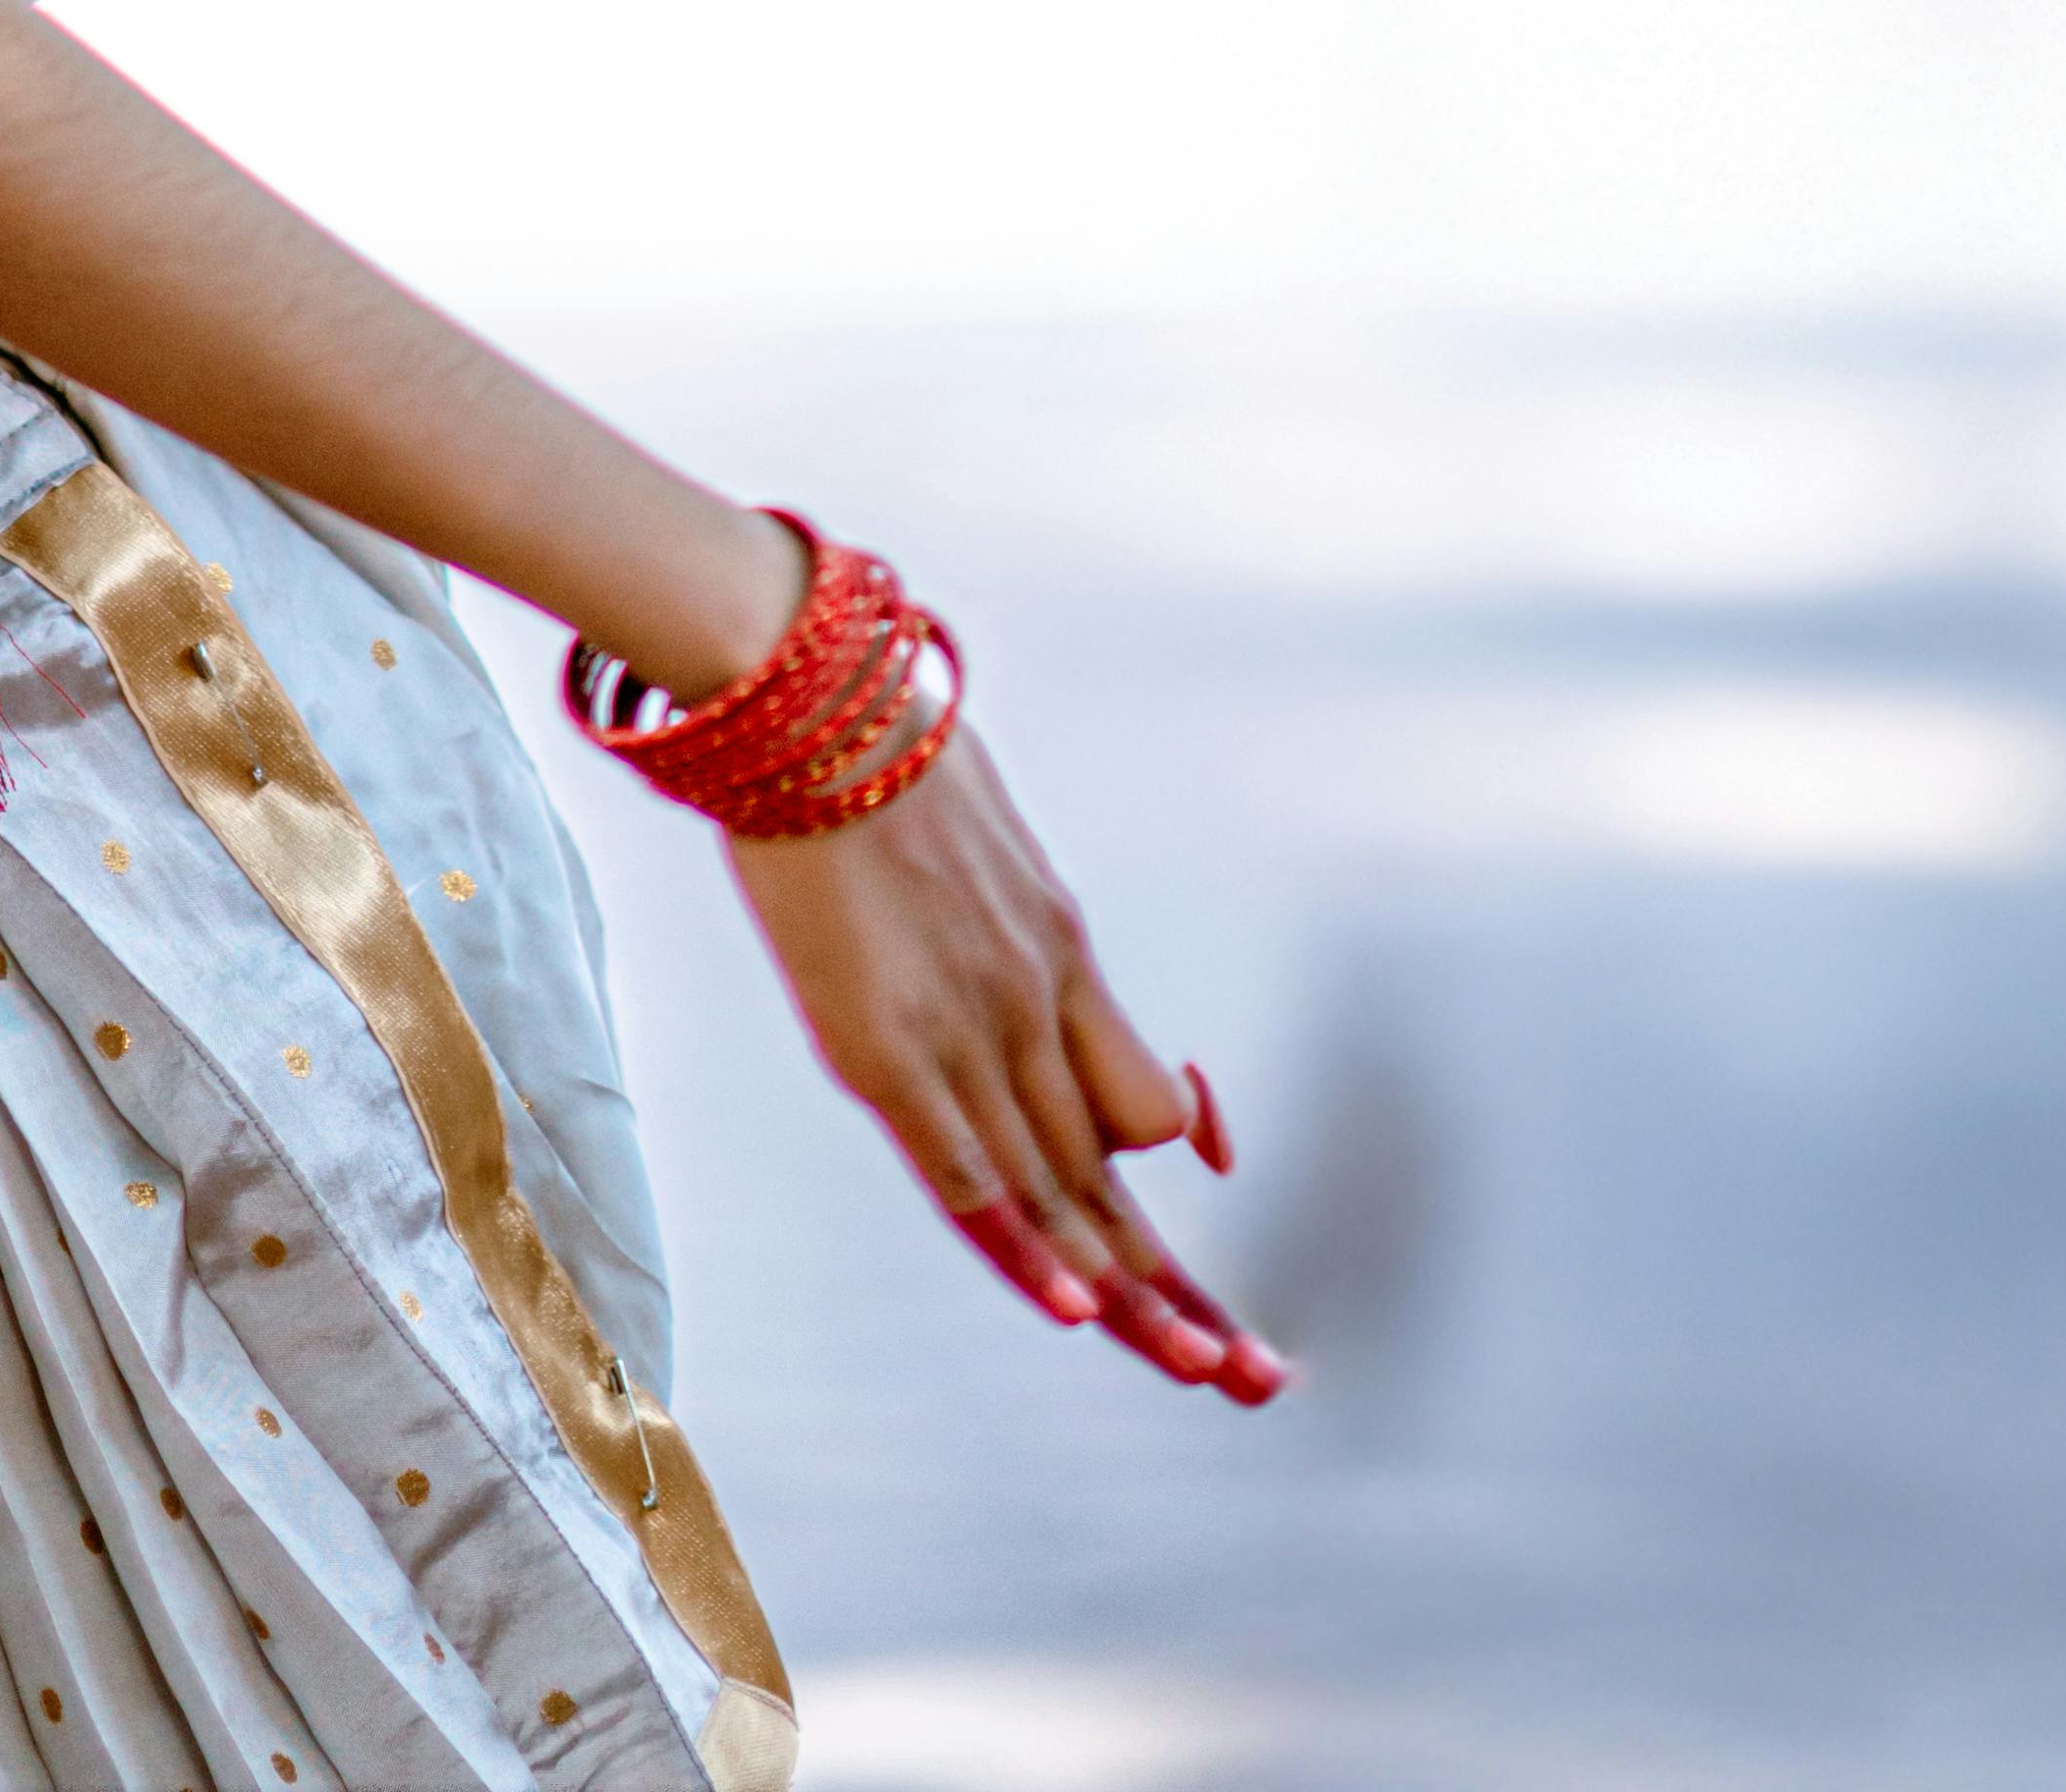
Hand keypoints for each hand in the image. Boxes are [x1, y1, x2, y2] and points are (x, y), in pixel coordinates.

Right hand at [727, 732, 1282, 1398]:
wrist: (811, 693)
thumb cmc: (877, 744)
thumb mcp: (979, 831)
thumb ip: (1007, 908)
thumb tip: (1024, 938)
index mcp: (1055, 949)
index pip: (1137, 1096)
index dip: (1176, 1156)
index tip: (1207, 1191)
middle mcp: (1028, 1002)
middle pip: (1112, 1174)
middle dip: (1178, 1279)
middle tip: (1255, 1373)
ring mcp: (960, 1029)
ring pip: (1057, 1190)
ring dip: (1128, 1295)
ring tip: (1199, 1371)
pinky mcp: (884, 1047)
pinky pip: (965, 1168)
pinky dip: (1020, 1246)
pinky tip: (1069, 1308)